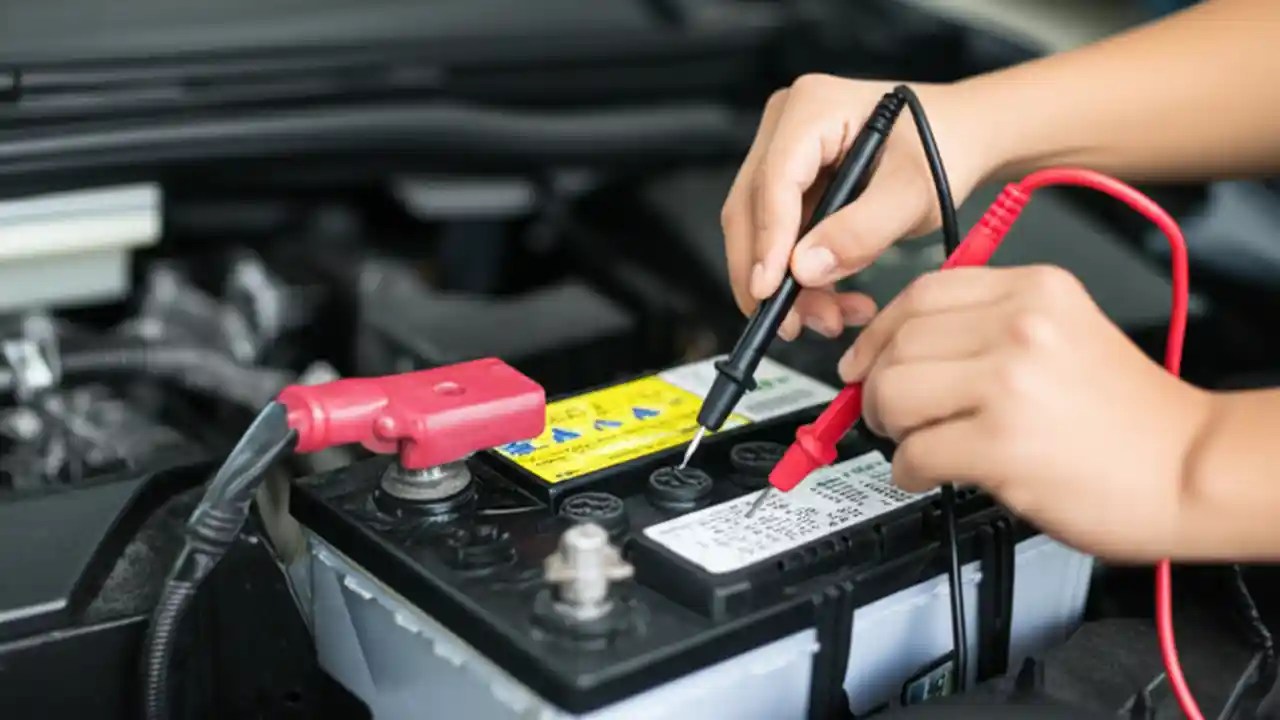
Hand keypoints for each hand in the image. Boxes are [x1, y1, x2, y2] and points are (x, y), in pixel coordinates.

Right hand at [721, 74, 997, 339]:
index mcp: (813, 106)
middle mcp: (785, 126)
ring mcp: (782, 155)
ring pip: (759, 233)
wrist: (961, 141)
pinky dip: (802, 277)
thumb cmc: (944, 149)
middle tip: (794, 324)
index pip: (775, 180)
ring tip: (831, 318)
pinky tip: (834, 301)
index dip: (768, 240)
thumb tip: (805, 268)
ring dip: (788, 285)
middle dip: (771, 275)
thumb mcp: (913, 193)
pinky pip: (780, 240)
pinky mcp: (789, 186)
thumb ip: (862, 230)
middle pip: (751, 210)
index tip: (769, 291)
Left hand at [840, 265, 1211, 560]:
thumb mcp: (1066, 332)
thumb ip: (989, 327)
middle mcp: (1020, 326)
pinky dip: (908, 470)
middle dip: (877, 385)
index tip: (866, 360)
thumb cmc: (1130, 414)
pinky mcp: (1000, 445)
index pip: (921, 293)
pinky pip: (914, 453)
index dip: (880, 333)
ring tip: (912, 442)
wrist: (1189, 469)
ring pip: (894, 394)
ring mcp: (1009, 384)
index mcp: (1035, 289)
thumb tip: (900, 347)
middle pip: (899, 343)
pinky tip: (930, 473)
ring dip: (888, 427)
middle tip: (884, 412)